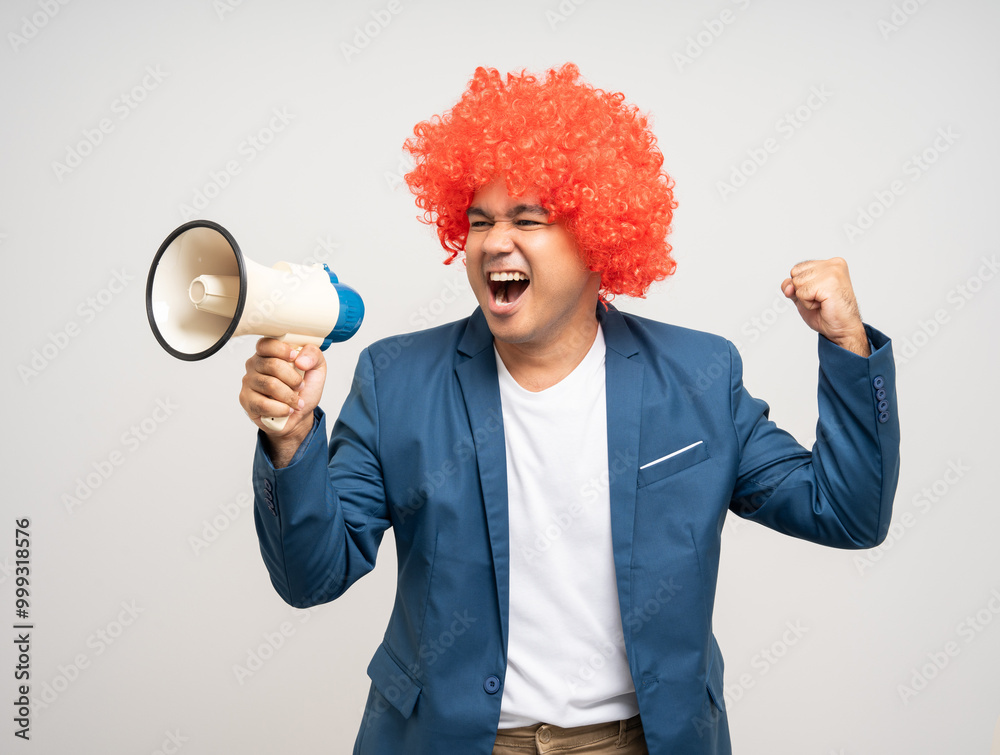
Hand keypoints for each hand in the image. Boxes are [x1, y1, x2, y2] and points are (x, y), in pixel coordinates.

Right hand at [239, 339, 327, 462]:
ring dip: (289, 396)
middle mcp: (256, 364)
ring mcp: (249, 382)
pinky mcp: (246, 400)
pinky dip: (280, 409)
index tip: (294, 357)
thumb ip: (313, 354)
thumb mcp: (316, 368)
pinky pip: (263, 404)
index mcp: (269, 352)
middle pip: (272, 365)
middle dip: (293, 379)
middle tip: (301, 386)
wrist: (300, 414)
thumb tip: (300, 360)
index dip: (281, 350)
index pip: (267, 344)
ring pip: (270, 385)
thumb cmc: (304, 389)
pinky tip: (287, 410)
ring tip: (296, 402)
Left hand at [781, 257, 869, 356]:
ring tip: (823, 302)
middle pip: (795, 274)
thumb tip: (788, 286)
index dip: (800, 286)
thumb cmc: (827, 313)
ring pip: (797, 283)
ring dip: (806, 298)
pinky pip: (802, 293)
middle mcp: (833, 264)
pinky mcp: (830, 282)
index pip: (796, 269)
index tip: (819, 294)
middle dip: (802, 292)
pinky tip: (823, 304)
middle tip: (821, 300)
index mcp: (829, 263)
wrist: (843, 329)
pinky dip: (808, 304)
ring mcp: (833, 271)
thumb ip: (792, 287)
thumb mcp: (803, 297)